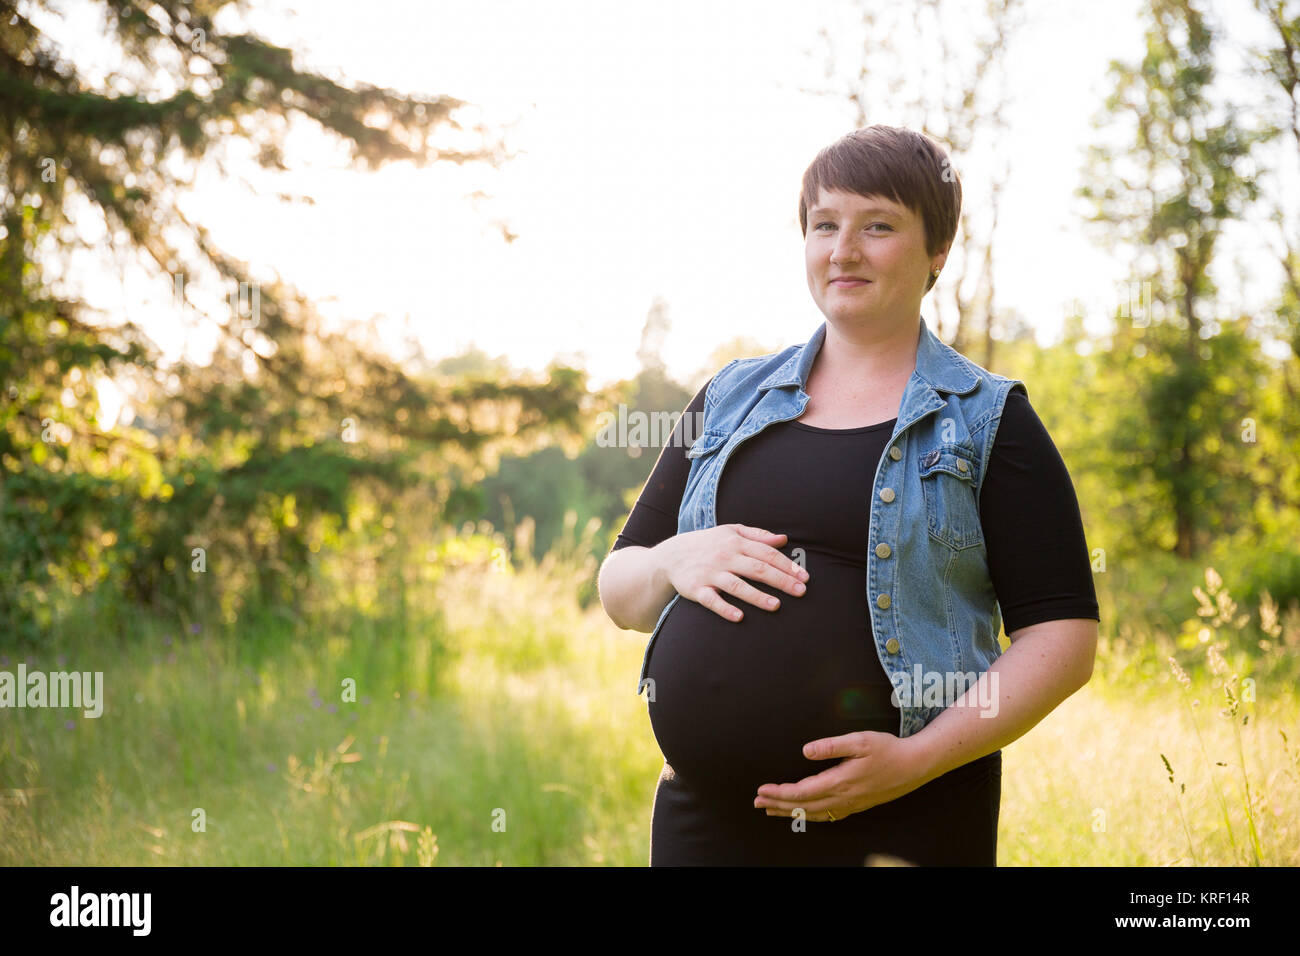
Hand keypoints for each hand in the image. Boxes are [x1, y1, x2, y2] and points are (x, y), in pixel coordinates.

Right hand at [657, 523, 808, 622]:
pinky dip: (725, 608)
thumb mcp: (731, 532)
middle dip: (780, 580)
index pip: (766, 554)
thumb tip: (784, 539)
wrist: (671, 556)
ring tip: (776, 606)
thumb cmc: (708, 544)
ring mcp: (710, 574)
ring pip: (737, 586)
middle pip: (757, 569)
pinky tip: (739, 617)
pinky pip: (712, 600)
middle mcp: (724, 557)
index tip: (804, 577)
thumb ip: (758, 535)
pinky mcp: (697, 589)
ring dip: (757, 596)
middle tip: (801, 592)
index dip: (787, 565)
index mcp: (736, 543)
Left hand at [752, 731, 926, 821]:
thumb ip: (831, 746)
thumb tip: (805, 751)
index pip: (801, 792)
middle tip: (757, 801)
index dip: (779, 793)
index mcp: (839, 781)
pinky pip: (827, 815)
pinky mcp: (856, 805)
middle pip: (803, 806)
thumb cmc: (887, 749)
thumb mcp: (859, 740)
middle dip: (777, 804)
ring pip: (813, 813)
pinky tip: (803, 814)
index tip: (761, 790)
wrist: (914, 766)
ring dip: (790, 812)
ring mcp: (850, 804)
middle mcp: (842, 798)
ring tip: (771, 810)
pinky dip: (810, 816)